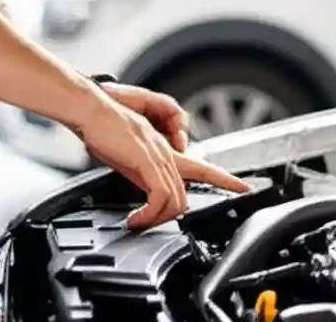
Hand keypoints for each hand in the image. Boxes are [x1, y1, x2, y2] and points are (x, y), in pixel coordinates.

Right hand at [74, 93, 249, 228]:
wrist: (92, 111)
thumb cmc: (103, 129)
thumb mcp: (127, 154)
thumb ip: (141, 171)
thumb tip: (145, 190)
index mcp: (164, 151)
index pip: (203, 166)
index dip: (225, 178)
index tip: (243, 186)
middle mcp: (167, 153)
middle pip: (184, 195)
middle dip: (168, 217)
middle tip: (147, 224)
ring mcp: (159, 156)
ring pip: (175, 200)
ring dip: (157, 218)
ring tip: (139, 222)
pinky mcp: (147, 161)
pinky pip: (160, 197)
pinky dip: (149, 214)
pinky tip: (136, 218)